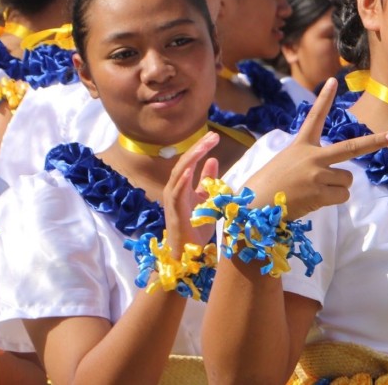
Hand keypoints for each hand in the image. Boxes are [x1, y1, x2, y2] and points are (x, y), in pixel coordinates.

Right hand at [163, 132, 219, 250]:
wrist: (189, 252)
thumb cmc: (196, 226)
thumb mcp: (207, 198)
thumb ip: (208, 181)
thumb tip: (212, 159)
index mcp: (181, 186)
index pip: (190, 162)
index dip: (201, 148)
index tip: (214, 136)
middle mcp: (174, 190)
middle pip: (184, 163)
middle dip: (198, 148)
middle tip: (213, 135)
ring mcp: (173, 200)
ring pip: (179, 174)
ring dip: (192, 159)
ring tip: (204, 146)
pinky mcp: (174, 211)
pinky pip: (177, 193)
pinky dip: (183, 181)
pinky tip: (190, 170)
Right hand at [248, 78, 387, 217]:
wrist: (255, 204)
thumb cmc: (267, 185)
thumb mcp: (286, 162)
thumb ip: (310, 162)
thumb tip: (334, 176)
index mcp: (301, 145)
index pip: (314, 117)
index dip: (324, 98)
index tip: (334, 81)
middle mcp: (313, 156)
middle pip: (352, 147)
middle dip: (376, 141)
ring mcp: (319, 174)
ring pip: (347, 179)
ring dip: (337, 187)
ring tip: (314, 191)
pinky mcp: (320, 192)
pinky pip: (342, 195)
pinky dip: (333, 200)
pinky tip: (314, 200)